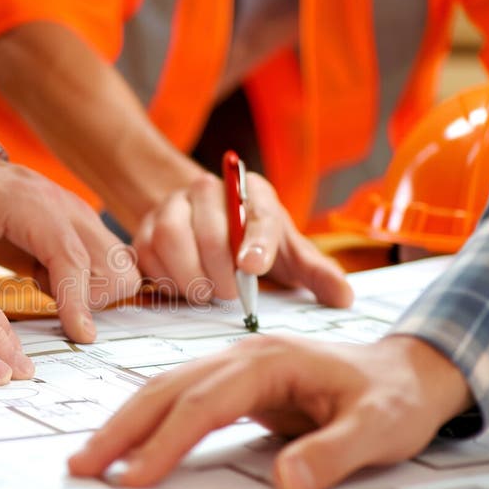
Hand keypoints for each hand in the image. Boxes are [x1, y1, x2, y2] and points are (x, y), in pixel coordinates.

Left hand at [0, 145, 141, 342]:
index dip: (79, 300)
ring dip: (94, 293)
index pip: (72, 257)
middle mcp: (64, 205)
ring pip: (121, 266)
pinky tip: (47, 282)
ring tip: (44, 291)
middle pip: (114, 265)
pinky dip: (89, 284)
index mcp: (29, 203)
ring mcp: (76, 215)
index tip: (81, 337)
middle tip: (47, 307)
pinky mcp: (77, 227)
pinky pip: (108, 265)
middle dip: (91, 299)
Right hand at [68, 335, 473, 488]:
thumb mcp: (379, 428)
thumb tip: (284, 484)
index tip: (132, 479)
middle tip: (83, 467)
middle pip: (168, 388)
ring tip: (91, 458)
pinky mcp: (235, 380)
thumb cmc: (394, 397)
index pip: (204, 403)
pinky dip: (149, 421)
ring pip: (166, 388)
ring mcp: (235, 363)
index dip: (165, 442)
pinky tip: (131, 442)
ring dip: (126, 423)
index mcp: (271, 360)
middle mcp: (242, 355)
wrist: (407, 371)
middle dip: (122, 428)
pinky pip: (181, 398)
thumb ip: (332, 454)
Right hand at [132, 173, 353, 306]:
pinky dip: (164, 278)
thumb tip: (345, 297)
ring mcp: (171, 207)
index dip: (255, 242)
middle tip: (228, 294)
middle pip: (209, 231)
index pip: (256, 215)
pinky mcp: (143, 229)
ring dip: (189, 276)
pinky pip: (146, 256)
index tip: (253, 268)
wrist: (199, 216)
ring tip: (205, 292)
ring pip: (170, 240)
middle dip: (220, 272)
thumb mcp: (287, 249)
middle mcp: (207, 191)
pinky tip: (182, 285)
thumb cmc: (250, 237)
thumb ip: (314, 271)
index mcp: (250, 194)